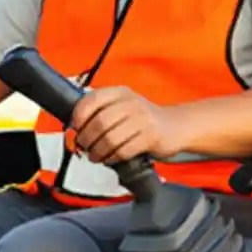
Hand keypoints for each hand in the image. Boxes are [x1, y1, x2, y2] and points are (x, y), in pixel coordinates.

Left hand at [68, 86, 185, 163]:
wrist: (176, 126)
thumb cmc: (143, 120)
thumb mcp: (122, 107)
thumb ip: (100, 114)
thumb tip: (74, 131)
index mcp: (119, 92)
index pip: (91, 100)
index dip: (78, 117)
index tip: (75, 129)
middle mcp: (130, 102)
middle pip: (99, 122)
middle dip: (86, 139)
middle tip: (83, 147)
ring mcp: (142, 118)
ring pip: (110, 138)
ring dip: (97, 152)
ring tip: (95, 156)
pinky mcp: (151, 136)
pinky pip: (124, 150)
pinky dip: (112, 158)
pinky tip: (110, 159)